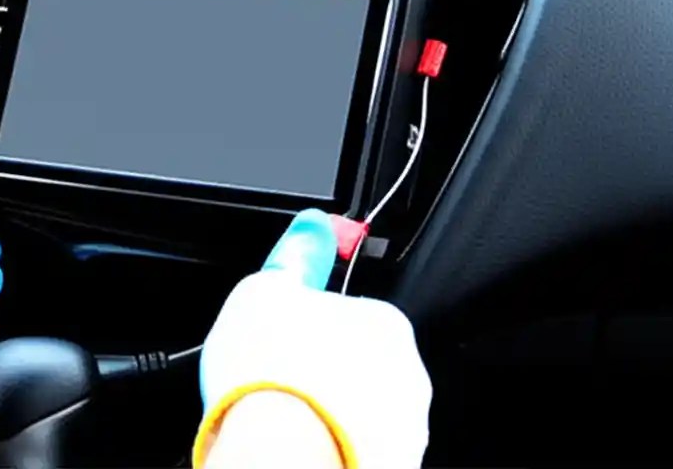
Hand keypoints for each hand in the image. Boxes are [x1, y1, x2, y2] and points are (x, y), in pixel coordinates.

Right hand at [195, 209, 430, 468]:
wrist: (279, 455)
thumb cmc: (272, 373)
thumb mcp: (265, 291)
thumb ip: (295, 259)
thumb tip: (311, 227)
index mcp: (384, 323)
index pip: (351, 314)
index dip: (308, 326)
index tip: (279, 340)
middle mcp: (407, 376)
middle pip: (361, 364)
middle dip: (325, 370)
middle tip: (274, 380)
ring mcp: (404, 428)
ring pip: (363, 411)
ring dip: (331, 412)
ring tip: (280, 419)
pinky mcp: (391, 464)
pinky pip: (360, 449)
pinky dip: (333, 447)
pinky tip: (297, 446)